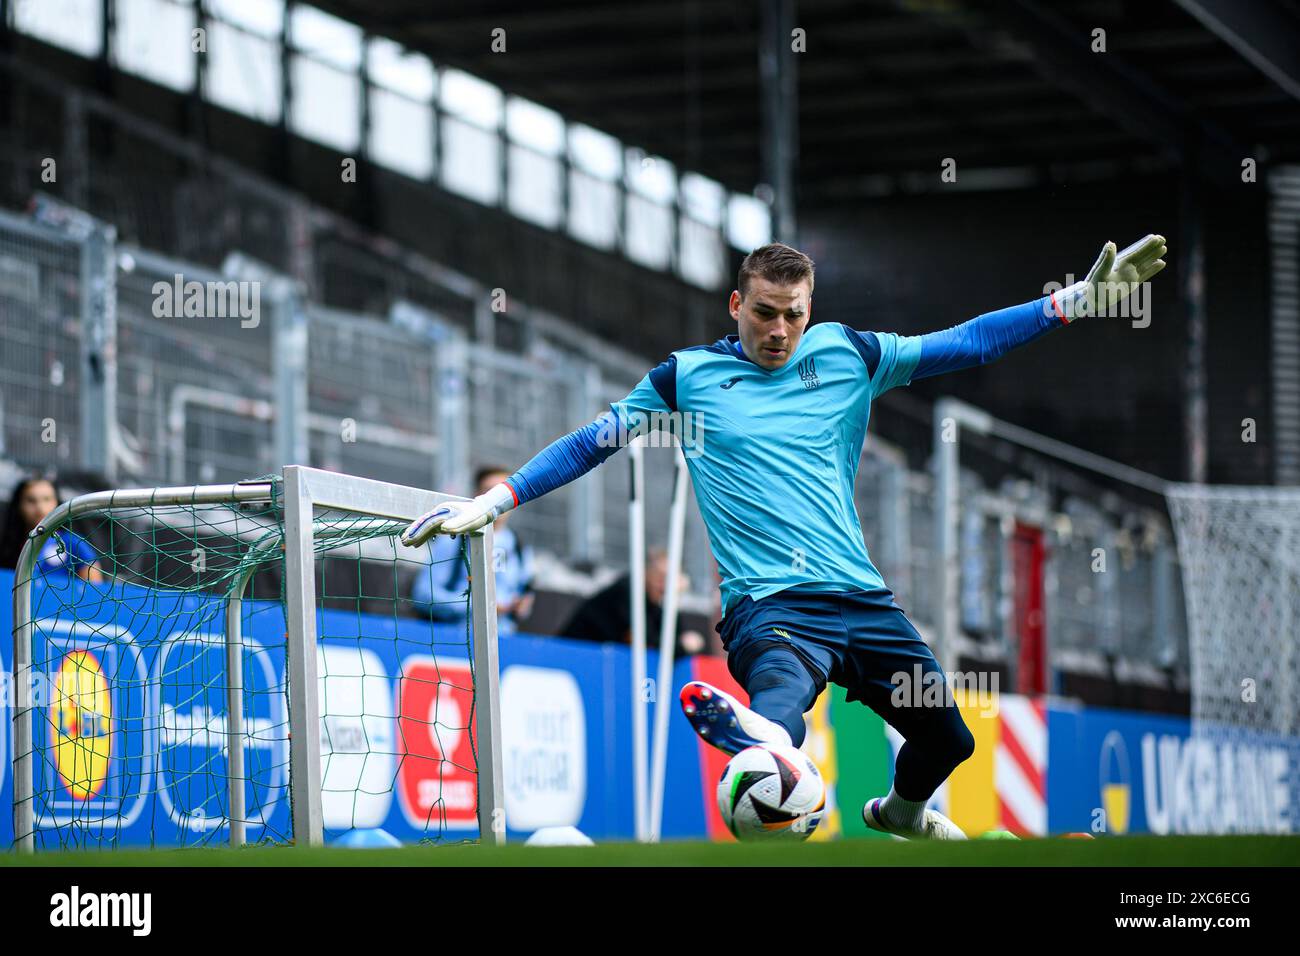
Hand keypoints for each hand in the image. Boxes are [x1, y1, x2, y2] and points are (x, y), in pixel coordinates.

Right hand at [401, 483, 514, 547]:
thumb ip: (457, 525)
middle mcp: (441, 512)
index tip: (410, 540)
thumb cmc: (478, 515)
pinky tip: (418, 543)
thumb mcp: (471, 520)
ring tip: (406, 543)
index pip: (429, 523)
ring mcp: (442, 516)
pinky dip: (425, 536)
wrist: (485, 508)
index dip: (419, 532)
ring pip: (426, 526)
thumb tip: (443, 529)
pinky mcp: (444, 521)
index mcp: (445, 511)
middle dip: (413, 533)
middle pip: (424, 523)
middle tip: (403, 542)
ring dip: (416, 535)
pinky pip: (431, 529)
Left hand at [1053, 234, 1167, 321]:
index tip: (1155, 237)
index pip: (1136, 252)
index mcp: (1120, 263)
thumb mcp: (1100, 272)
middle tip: (1162, 238)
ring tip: (1164, 248)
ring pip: (1146, 264)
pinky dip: (1153, 269)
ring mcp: (1130, 276)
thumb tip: (1111, 243)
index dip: (1145, 245)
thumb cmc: (1094, 286)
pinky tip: (1161, 263)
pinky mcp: (1133, 284)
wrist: (1094, 300)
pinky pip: (1145, 275)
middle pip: (1142, 256)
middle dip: (1152, 248)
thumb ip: (1107, 259)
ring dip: (1154, 256)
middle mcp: (1126, 268)